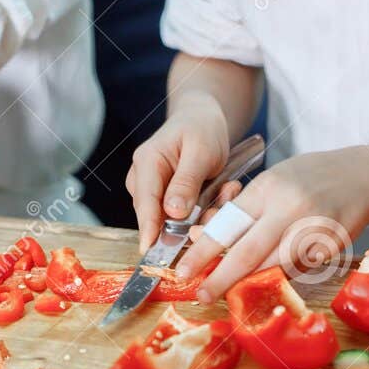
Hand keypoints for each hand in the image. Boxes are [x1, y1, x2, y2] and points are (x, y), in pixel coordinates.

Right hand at [126, 92, 229, 250]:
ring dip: (199, 214)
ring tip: (226, 191)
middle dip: (185, 222)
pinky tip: (220, 193)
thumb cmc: (201, 129)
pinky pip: (180, 216)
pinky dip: (202, 211)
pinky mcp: (164, 199)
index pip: (145, 201)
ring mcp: (152, 191)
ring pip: (170, 219)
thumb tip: (172, 213)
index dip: (148, 227)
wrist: (202, 119)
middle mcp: (143, 178)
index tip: (150, 249)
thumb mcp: (201, 151)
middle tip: (217, 210)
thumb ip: (186, 182)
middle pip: (155, 215)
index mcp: (147, 162)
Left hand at [175, 146, 368, 301]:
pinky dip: (281, 275)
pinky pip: (296, 270)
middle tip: (201, 295)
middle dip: (220, 278)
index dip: (204, 250)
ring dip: (250, 283)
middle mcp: (289, 208)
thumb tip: (205, 237)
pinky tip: (275, 274)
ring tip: (232, 291)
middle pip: (248, 253)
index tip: (184, 269)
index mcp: (268, 188)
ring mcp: (311, 231)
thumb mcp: (274, 180)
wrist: (365, 177)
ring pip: (272, 267)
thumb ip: (245, 208)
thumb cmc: (311, 178)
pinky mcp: (329, 249)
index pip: (229, 223)